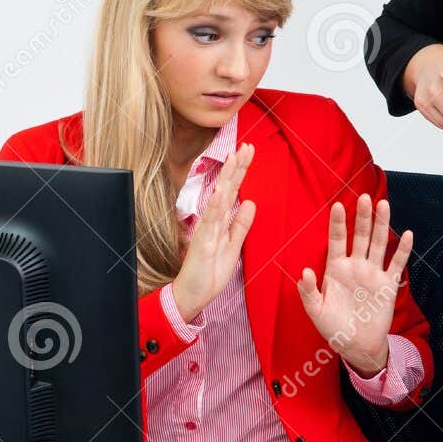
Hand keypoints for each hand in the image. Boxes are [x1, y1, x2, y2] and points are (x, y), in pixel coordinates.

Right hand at [170, 142, 255, 320]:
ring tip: (235, 157)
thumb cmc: (209, 273)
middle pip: (226, 188)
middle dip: (237, 167)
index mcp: (220, 221)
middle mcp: (212, 220)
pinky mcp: (202, 241)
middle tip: (247, 146)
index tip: (249, 152)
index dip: (240, 171)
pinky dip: (215, 204)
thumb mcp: (233, 246)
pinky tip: (221, 190)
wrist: (191, 295)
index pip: (232, 190)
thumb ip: (241, 225)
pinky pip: (210, 220)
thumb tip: (251, 203)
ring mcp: (206, 229)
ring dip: (227, 178)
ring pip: (218, 197)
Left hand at [297, 193, 413, 375]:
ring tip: (384, 205)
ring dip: (381, 225)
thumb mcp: (315, 311)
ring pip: (378, 244)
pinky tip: (407, 234)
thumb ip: (308, 292)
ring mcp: (372, 274)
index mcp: (336, 269)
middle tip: (363, 197)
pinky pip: (396, 264)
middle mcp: (355, 267)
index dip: (337, 223)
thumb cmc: (333, 327)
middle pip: (360, 236)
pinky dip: (402, 250)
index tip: (337, 205)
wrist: (356, 344)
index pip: (336, 240)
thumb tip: (304, 272)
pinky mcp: (387, 285)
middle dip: (362, 217)